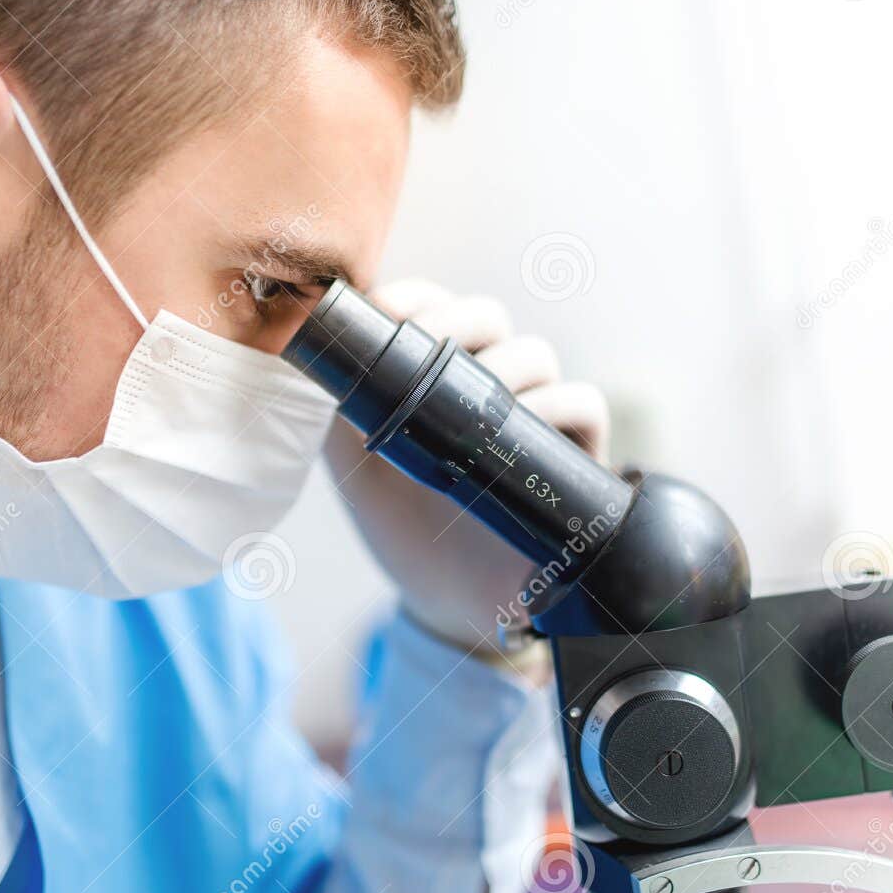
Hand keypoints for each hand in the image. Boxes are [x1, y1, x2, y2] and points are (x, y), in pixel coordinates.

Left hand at [324, 279, 609, 659]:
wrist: (442, 595)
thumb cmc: (401, 521)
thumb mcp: (351, 460)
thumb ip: (333, 405)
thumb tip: (309, 352)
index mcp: (436, 370)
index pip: (435, 306)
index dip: (415, 297)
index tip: (386, 312)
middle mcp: (489, 382)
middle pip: (489, 317)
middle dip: (457, 320)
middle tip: (425, 346)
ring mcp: (535, 414)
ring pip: (536, 354)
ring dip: (503, 362)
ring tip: (470, 398)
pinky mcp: (575, 453)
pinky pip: (584, 404)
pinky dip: (556, 402)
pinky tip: (522, 421)